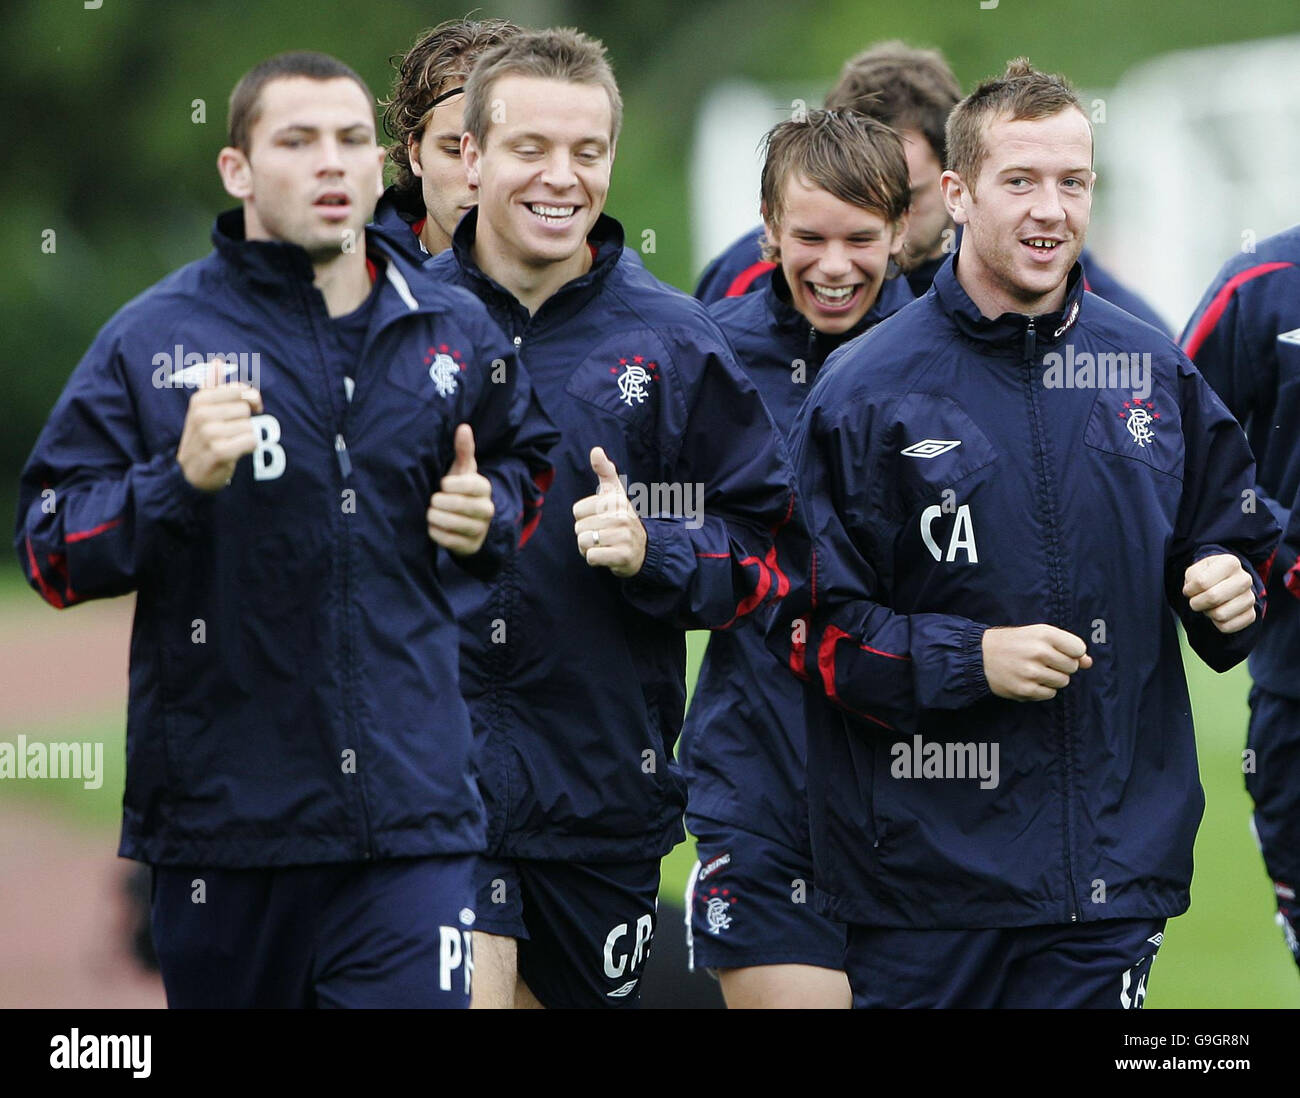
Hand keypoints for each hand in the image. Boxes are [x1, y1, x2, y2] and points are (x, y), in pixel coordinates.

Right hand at [177, 358, 262, 491]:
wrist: (190, 473)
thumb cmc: (202, 438)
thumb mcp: (202, 411)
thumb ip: (212, 387)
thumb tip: (218, 361)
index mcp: (200, 400)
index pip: (241, 390)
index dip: (251, 400)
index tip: (250, 408)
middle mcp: (202, 414)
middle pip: (246, 409)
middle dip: (245, 422)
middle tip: (232, 433)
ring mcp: (209, 433)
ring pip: (250, 426)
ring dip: (245, 437)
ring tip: (230, 443)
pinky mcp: (219, 452)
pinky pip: (251, 441)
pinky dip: (248, 448)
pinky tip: (235, 452)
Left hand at [427, 424, 493, 555]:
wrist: (470, 523)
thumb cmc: (461, 490)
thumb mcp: (463, 471)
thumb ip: (463, 450)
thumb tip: (463, 427)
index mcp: (484, 488)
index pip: (471, 485)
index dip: (452, 485)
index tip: (442, 485)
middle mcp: (487, 509)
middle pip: (460, 505)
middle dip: (440, 502)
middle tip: (434, 500)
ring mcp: (480, 529)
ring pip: (453, 524)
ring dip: (436, 517)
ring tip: (432, 512)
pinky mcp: (470, 546)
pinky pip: (448, 540)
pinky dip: (436, 532)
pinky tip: (433, 526)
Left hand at [572, 446, 646, 577]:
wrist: (643, 549)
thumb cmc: (621, 518)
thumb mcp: (615, 494)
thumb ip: (605, 471)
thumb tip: (596, 450)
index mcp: (615, 499)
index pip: (577, 511)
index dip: (584, 518)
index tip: (600, 519)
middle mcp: (621, 515)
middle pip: (579, 528)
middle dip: (586, 535)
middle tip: (603, 535)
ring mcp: (623, 536)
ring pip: (583, 542)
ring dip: (588, 547)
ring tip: (604, 545)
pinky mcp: (622, 555)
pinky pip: (591, 556)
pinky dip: (593, 559)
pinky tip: (606, 555)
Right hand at [981, 624, 1092, 701]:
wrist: (979, 656)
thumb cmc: (1013, 643)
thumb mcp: (1038, 635)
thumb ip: (1066, 646)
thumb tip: (1088, 662)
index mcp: (1044, 633)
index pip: (1078, 648)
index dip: (1071, 652)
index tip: (1057, 651)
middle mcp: (1039, 651)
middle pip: (1072, 666)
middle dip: (1061, 666)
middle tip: (1042, 661)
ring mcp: (1032, 672)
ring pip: (1063, 681)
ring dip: (1053, 678)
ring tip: (1035, 670)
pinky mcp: (1026, 689)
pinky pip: (1050, 694)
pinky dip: (1043, 689)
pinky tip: (1029, 680)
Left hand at [1183, 553, 1255, 633]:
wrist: (1223, 584)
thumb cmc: (1206, 576)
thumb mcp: (1195, 570)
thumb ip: (1192, 578)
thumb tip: (1195, 593)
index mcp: (1230, 563)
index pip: (1202, 582)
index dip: (1189, 590)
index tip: (1189, 590)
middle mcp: (1245, 579)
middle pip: (1213, 598)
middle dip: (1196, 603)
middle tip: (1195, 601)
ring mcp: (1251, 597)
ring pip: (1220, 615)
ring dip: (1207, 613)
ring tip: (1209, 606)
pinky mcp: (1251, 615)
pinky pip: (1227, 627)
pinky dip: (1216, 624)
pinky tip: (1218, 613)